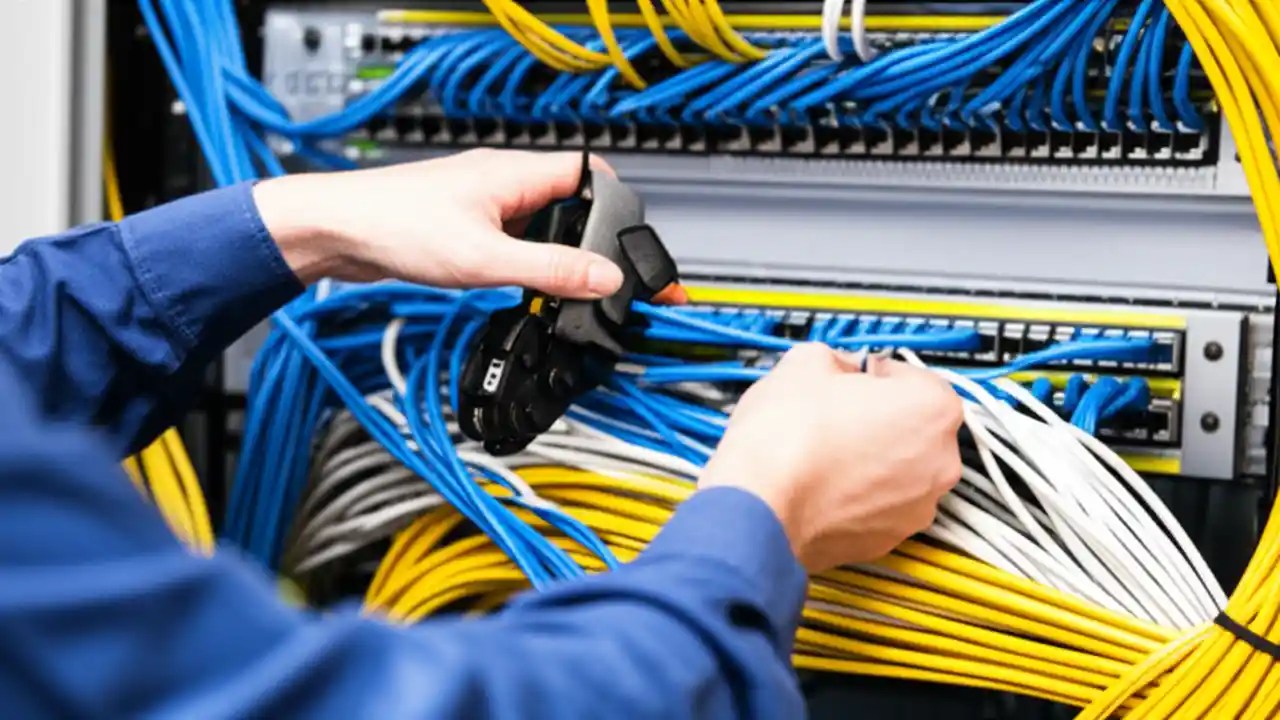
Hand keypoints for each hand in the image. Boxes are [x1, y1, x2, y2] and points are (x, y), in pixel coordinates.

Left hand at [252, 149, 624, 296]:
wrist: (333, 232)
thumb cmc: (393, 225)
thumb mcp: (486, 258)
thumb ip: (551, 269)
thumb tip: (604, 278)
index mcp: (516, 173)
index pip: (591, 175)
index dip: (618, 209)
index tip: (631, 247)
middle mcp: (503, 181)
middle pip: (570, 204)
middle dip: (588, 242)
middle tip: (598, 280)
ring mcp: (483, 203)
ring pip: (540, 226)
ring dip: (551, 256)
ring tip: (554, 290)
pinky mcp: (464, 225)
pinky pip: (511, 241)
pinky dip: (522, 264)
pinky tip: (514, 288)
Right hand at [699, 344, 963, 572]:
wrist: (758, 507)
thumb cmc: (786, 436)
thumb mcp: (805, 363)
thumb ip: (838, 359)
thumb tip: (841, 369)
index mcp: (932, 409)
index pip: (913, 379)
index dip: (875, 376)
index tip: (851, 381)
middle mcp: (939, 462)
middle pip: (912, 428)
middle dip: (878, 420)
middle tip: (834, 417)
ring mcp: (917, 508)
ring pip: (898, 471)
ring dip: (870, 460)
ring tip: (823, 455)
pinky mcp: (888, 541)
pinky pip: (879, 506)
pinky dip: (858, 496)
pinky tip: (821, 485)